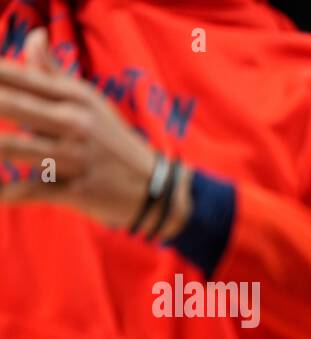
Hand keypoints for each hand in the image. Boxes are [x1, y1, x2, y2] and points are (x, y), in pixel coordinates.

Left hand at [0, 28, 190, 237]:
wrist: (157, 189)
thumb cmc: (112, 141)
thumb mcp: (90, 102)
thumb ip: (53, 72)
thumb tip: (34, 36)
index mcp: (76, 97)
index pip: (20, 77)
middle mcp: (75, 122)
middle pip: (11, 105)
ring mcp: (76, 157)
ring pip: (13, 148)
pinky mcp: (77, 190)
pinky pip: (32, 190)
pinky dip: (9, 192)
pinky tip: (0, 194)